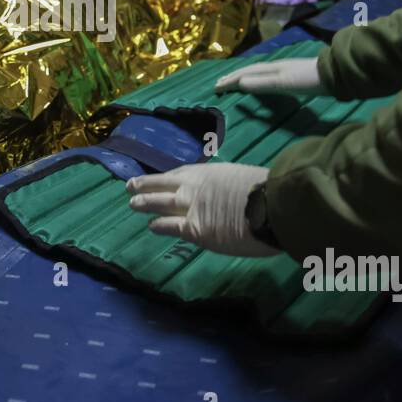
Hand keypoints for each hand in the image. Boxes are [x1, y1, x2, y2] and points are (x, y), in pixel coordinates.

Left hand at [127, 163, 277, 256]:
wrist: (271, 206)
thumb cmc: (267, 192)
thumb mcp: (245, 178)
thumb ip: (231, 185)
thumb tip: (234, 193)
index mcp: (210, 172)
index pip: (181, 173)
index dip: (167, 177)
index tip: (158, 178)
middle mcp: (195, 186)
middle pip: (163, 183)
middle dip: (145, 184)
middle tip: (131, 185)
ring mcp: (192, 207)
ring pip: (159, 202)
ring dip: (144, 202)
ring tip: (132, 203)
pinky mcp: (194, 229)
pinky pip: (170, 226)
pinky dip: (159, 225)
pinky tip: (151, 226)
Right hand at [214, 56, 321, 95]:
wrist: (334, 75)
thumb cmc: (308, 80)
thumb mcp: (282, 83)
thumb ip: (261, 83)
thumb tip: (239, 84)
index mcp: (270, 69)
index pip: (244, 74)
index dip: (229, 81)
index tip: (215, 88)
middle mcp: (274, 68)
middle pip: (248, 71)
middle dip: (232, 77)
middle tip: (218, 85)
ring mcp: (283, 71)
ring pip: (257, 73)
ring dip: (243, 78)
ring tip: (234, 83)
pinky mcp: (291, 77)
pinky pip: (265, 78)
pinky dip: (255, 80)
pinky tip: (260, 84)